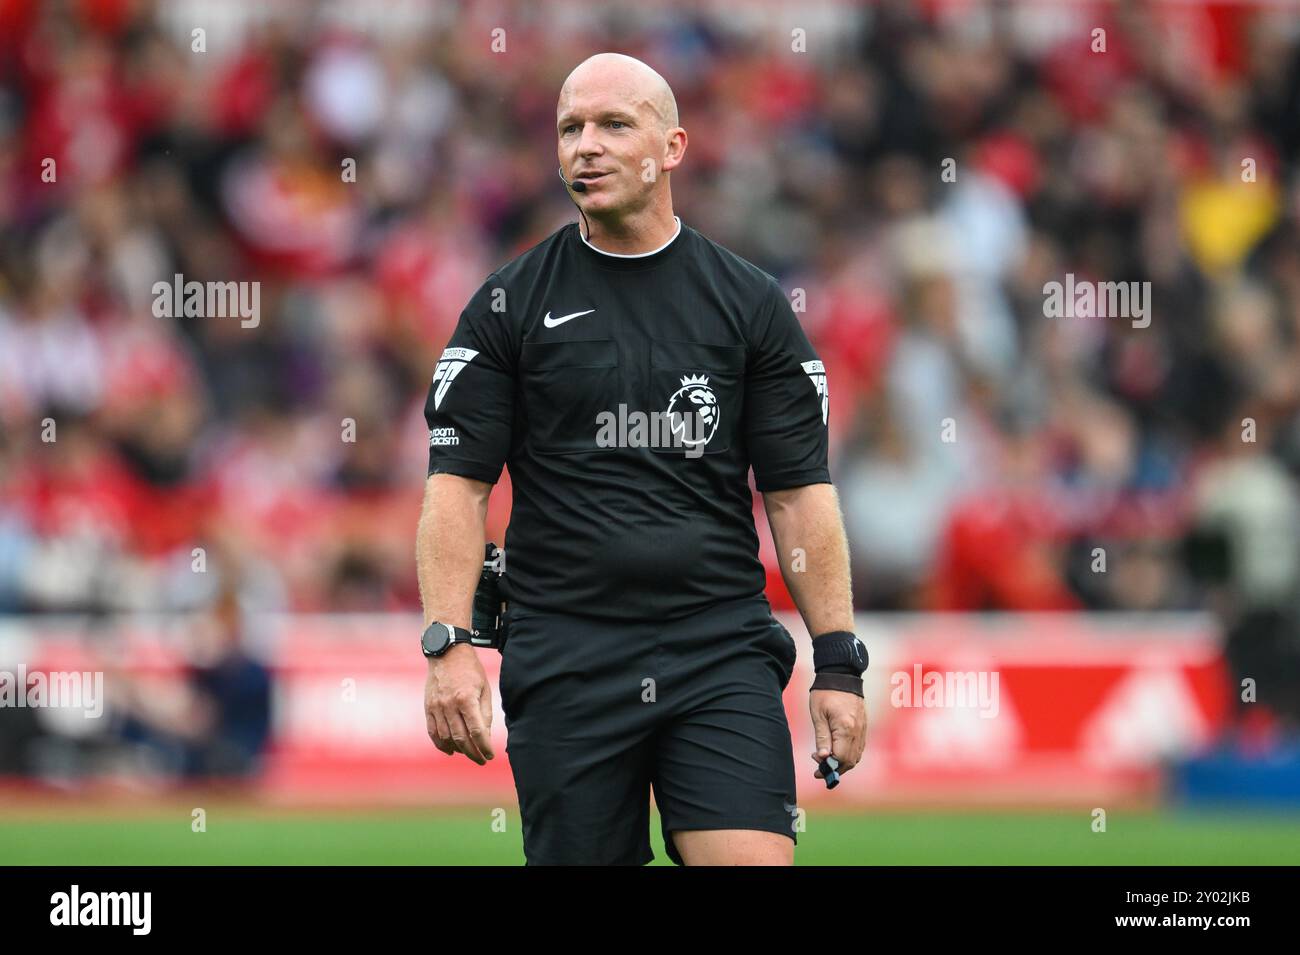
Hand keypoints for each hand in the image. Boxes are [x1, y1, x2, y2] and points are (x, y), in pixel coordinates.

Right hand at [424, 644, 494, 763]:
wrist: (446, 653)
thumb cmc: (470, 670)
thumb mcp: (484, 688)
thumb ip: (485, 713)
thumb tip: (485, 735)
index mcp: (466, 699)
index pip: (477, 731)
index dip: (484, 747)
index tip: (490, 755)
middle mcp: (449, 705)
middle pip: (461, 738)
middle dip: (473, 753)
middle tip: (481, 760)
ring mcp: (436, 707)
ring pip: (446, 738)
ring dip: (458, 750)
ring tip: (469, 753)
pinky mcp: (428, 708)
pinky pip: (432, 732)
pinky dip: (441, 744)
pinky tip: (450, 750)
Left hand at [809, 688, 866, 780]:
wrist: (841, 675)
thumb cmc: (826, 693)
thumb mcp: (818, 715)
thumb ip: (822, 738)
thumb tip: (823, 758)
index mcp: (845, 728)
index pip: (840, 758)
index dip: (828, 767)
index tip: (817, 769)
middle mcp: (857, 731)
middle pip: (850, 761)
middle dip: (835, 769)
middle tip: (820, 768)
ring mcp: (862, 729)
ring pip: (856, 756)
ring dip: (842, 763)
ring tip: (827, 760)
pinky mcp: (863, 726)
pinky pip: (859, 748)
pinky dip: (849, 755)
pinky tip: (837, 751)